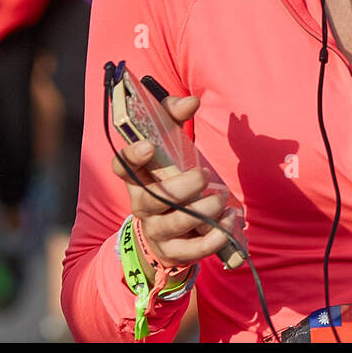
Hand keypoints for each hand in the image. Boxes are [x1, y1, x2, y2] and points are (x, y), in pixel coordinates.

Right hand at [110, 94, 242, 267]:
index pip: (122, 165)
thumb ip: (175, 116)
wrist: (169, 229)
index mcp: (137, 177)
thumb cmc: (170, 176)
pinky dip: (216, 236)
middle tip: (204, 176)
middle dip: (183, 187)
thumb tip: (192, 101)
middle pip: (154, 198)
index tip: (149, 146)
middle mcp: (142, 205)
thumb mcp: (170, 143)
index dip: (131, 156)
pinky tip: (230, 220)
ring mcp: (157, 230)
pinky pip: (194, 250)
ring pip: (177, 223)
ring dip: (205, 209)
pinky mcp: (175, 252)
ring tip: (222, 198)